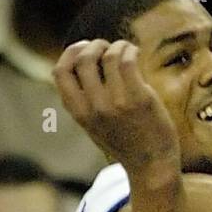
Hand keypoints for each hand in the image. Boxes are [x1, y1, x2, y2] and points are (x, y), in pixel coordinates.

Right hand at [53, 40, 180, 173]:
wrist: (151, 166)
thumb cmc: (124, 142)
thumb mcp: (93, 126)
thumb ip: (83, 100)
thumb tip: (81, 60)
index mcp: (79, 113)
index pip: (60, 72)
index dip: (70, 52)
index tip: (83, 48)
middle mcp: (95, 108)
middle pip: (83, 59)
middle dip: (95, 44)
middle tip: (107, 48)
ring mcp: (117, 103)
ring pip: (108, 55)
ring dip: (116, 45)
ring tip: (124, 49)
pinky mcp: (140, 99)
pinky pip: (128, 61)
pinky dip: (129, 49)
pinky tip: (134, 53)